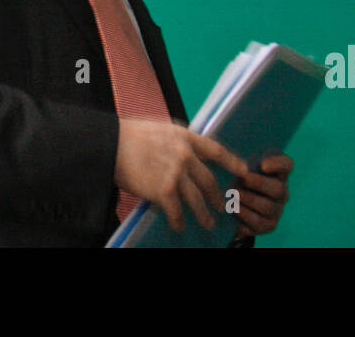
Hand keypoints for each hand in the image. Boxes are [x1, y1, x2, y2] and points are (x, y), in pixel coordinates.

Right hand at [114, 118, 249, 232]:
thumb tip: (189, 153)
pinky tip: (179, 226)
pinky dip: (179, 221)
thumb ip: (178, 141)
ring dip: (203, 214)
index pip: (216, 150)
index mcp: (185, 137)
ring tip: (208, 223)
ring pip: (197, 199)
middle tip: (222, 206)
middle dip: (217, 196)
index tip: (244, 171)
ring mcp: (176, 173)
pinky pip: (176, 211)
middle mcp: (185, 155)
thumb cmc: (131, 135)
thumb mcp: (161, 129)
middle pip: (208, 180)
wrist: (111, 144)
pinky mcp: (163, 190)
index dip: (232, 161)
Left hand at [231, 153, 291, 239]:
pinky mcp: (269, 225)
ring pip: (268, 207)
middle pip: (278, 188)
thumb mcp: (237, 166)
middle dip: (259, 184)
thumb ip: (238, 158)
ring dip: (249, 200)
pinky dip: (245, 217)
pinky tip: (234, 211)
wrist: (232, 206)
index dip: (278, 164)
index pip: (286, 164)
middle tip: (242, 180)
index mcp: (277, 172)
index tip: (262, 164)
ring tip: (232, 196)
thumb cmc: (235, 178)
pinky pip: (259, 223)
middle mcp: (281, 191)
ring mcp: (277, 209)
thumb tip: (226, 150)